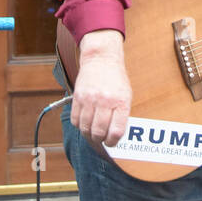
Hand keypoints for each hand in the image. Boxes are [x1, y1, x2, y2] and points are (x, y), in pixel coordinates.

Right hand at [70, 29, 131, 151]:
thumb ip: (121, 115)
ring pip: (85, 128)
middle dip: (99, 140)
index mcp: (121, 102)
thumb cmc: (116, 79)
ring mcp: (90, 99)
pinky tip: (84, 122)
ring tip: (92, 132)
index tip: (111, 142)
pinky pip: (75, 120)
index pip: (116, 131)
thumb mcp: (126, 95)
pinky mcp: (78, 97)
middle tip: (100, 138)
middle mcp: (105, 101)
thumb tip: (114, 136)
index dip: (113, 142)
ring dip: (88, 134)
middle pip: (99, 132)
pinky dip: (79, 125)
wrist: (101, 58)